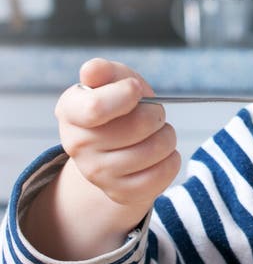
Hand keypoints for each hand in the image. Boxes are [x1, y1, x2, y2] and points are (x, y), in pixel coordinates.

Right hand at [55, 58, 180, 210]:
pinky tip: (161, 154)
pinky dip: (171, 160)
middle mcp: (77, 145)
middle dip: (156, 113)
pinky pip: (161, 175)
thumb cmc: (118, 103)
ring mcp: (96, 173)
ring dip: (167, 136)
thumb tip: (92, 70)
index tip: (136, 89)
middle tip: (152, 113)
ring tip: (156, 133)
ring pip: (155, 150)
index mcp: (71, 110)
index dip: (126, 94)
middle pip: (138, 126)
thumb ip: (103, 71)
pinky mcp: (119, 193)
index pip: (96, 108)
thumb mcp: (112, 79)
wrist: (118, 143)